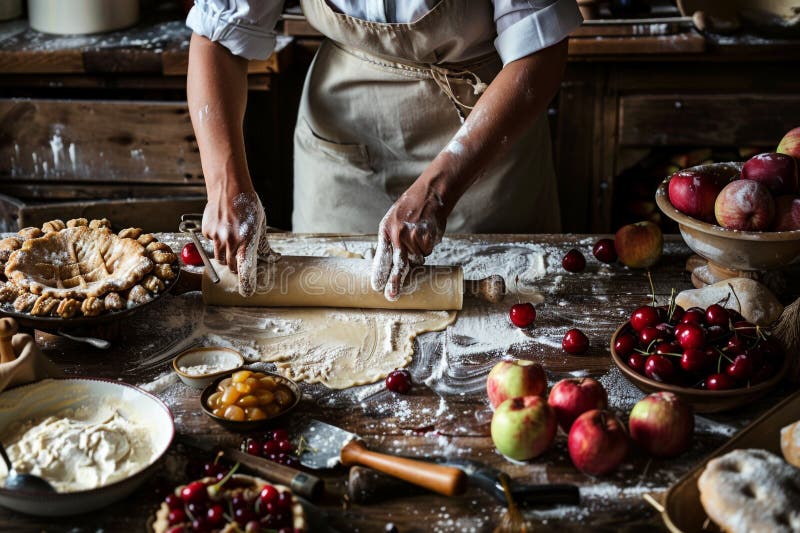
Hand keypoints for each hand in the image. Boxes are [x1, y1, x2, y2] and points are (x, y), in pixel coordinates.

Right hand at [202, 189, 278, 296]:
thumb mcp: (260, 225)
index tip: (247, 292)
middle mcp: (231, 242)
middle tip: (238, 257)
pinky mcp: (207, 231)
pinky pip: (210, 242)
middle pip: (230, 266)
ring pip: (218, 257)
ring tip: (230, 239)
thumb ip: (263, 245)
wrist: (229, 189)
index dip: (246, 283)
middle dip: (234, 265)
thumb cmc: (248, 206)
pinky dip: (215, 239)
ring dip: (224, 253)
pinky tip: (222, 226)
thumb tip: (274, 258)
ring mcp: (217, 237)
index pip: (245, 269)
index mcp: (246, 242)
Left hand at [371, 182, 446, 300]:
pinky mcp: (429, 237)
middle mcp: (399, 234)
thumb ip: (389, 241)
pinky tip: (426, 233)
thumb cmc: (408, 210)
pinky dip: (427, 246)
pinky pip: (427, 251)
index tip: (376, 286)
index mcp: (386, 230)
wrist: (429, 194)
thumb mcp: (392, 221)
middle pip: (398, 264)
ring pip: (417, 259)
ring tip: (417, 236)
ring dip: (417, 254)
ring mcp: (415, 236)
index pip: (382, 256)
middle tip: (391, 296)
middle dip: (395, 282)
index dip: (380, 272)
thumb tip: (387, 266)